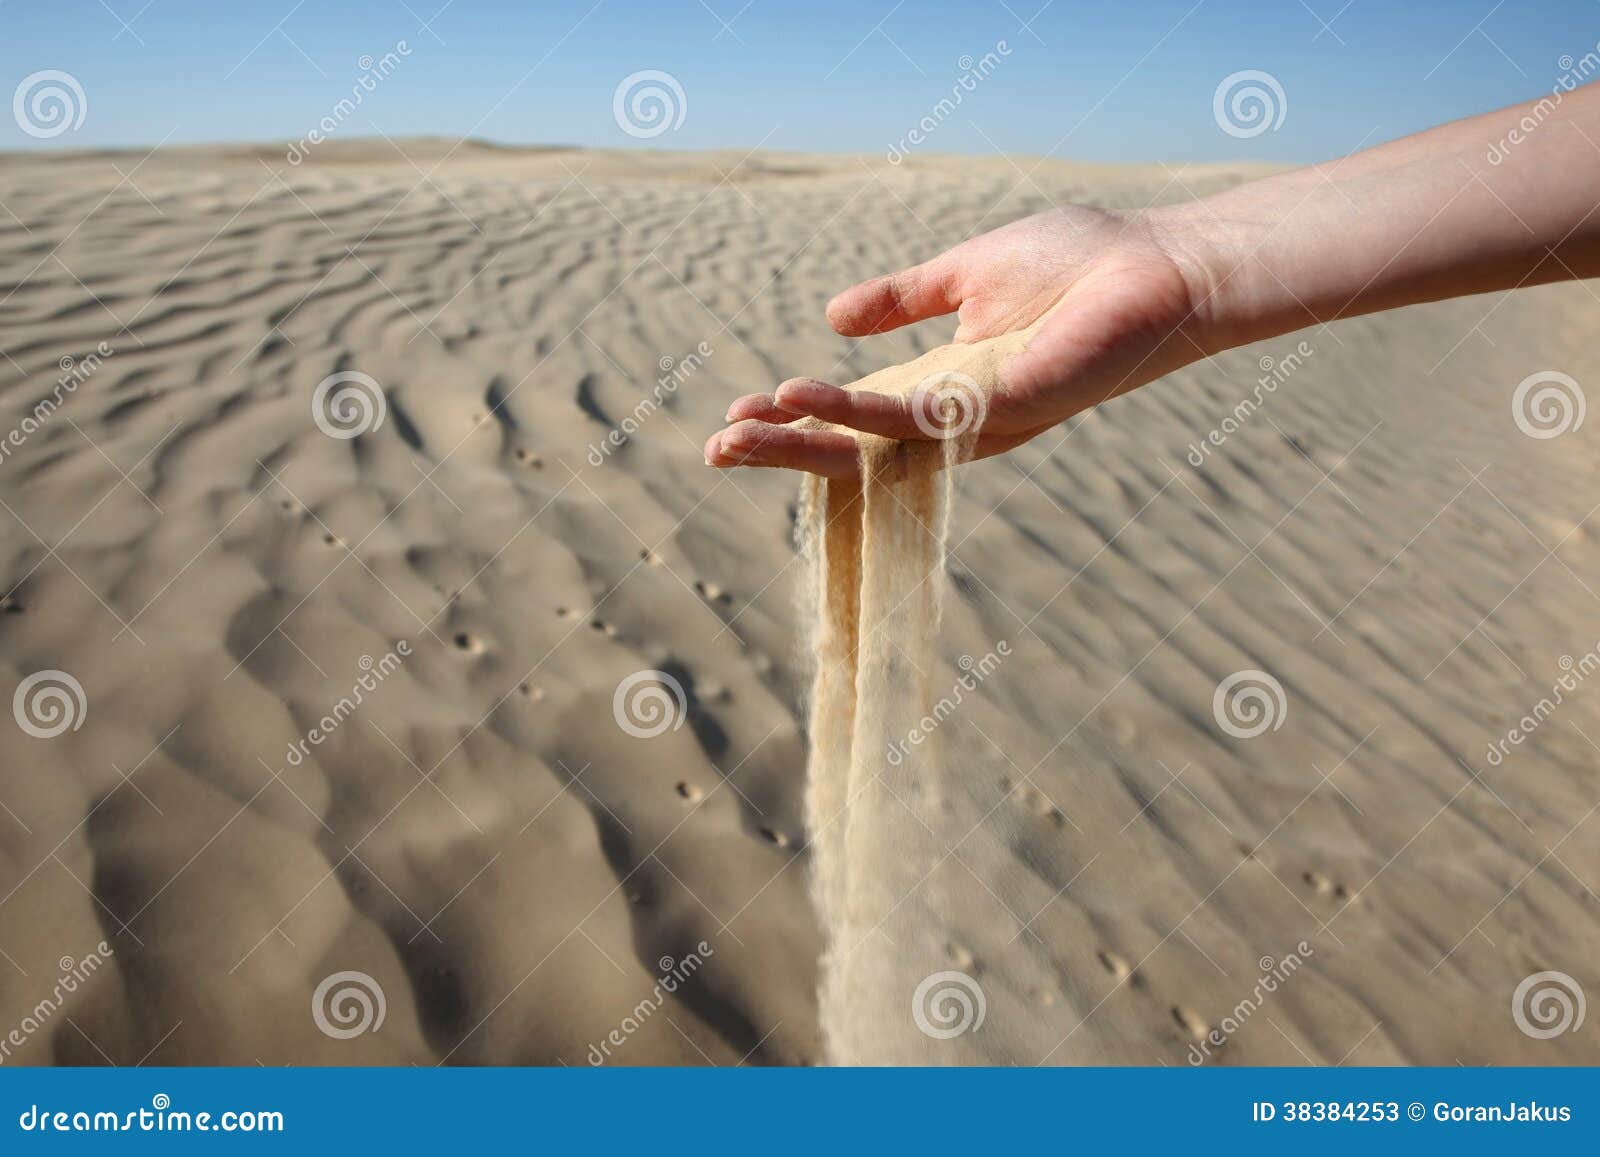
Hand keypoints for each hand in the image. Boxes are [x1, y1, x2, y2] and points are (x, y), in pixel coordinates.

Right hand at [703, 204, 1217, 476]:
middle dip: (783, 451)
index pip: (854, 416)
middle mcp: (955, 418)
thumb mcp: (966, 275)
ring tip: (736, 434)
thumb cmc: (1081, 267)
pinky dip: (852, 410)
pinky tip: (800, 396)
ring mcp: (978, 420)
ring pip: (873, 446)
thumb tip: (831, 316)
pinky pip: (914, 416)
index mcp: (941, 387)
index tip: (735, 415)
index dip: (796, 420)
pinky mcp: (1005, 407)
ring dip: (801, 441)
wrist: (1161, 265)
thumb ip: (901, 299)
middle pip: (854, 448)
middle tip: (715, 451)